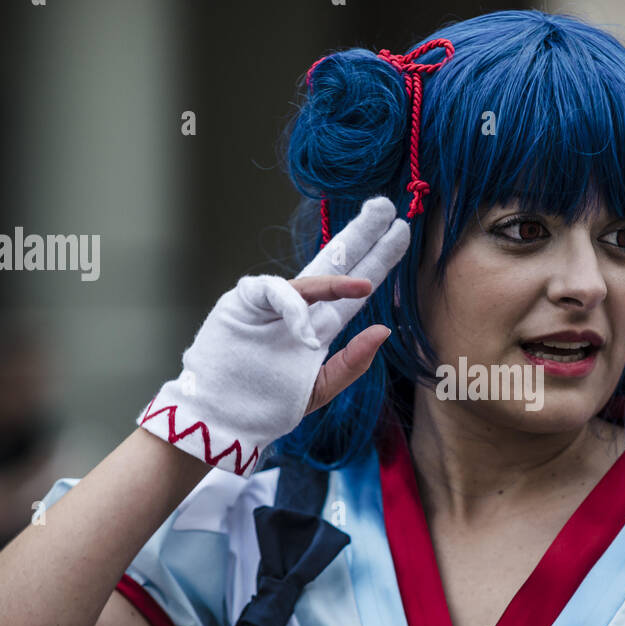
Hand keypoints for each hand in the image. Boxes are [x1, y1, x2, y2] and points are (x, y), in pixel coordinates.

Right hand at [136, 196, 409, 475]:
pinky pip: (275, 291)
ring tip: (366, 284)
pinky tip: (306, 332)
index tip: (401, 232)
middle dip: (361, 234)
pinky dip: (293, 307)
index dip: (377, 260)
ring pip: (309, 275)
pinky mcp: (244, 301)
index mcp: (318, 325)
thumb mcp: (320, 388)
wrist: (223, 419)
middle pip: (335, 263)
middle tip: (385, 206)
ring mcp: (270, 302)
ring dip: (339, 273)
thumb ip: (352, 363)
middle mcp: (298, 307)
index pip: (354, 286)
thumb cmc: (267, 405)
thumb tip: (384, 330)